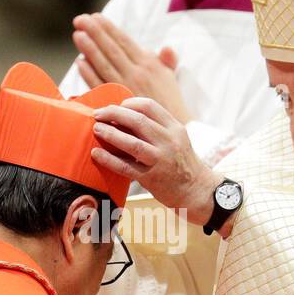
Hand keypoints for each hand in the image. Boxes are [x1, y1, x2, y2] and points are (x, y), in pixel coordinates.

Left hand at [73, 14, 191, 124]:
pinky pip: (102, 88)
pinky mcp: (118, 104)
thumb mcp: (172, 82)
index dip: (110, 29)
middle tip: (80, 19)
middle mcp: (138, 75)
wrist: (171, 138)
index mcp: (150, 66)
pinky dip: (90, 74)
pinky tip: (80, 63)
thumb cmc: (171, 107)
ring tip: (78, 35)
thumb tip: (165, 47)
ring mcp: (128, 90)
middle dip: (96, 33)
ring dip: (91, 49)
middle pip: (113, 50)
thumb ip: (167, 63)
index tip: (96, 17)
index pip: (126, 43)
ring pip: (106, 66)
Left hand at [92, 97, 219, 225]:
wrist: (197, 190)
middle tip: (98, 114)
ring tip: (96, 129)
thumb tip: (124, 116)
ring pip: (132, 143)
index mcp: (174, 128)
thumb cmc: (182, 163)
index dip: (128, 104)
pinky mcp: (152, 178)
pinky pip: (126, 167)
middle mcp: (169, 141)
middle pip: (138, 121)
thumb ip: (156, 127)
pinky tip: (97, 153)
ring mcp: (161, 160)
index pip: (149, 106)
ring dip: (110, 134)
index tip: (115, 106)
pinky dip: (109, 159)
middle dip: (114, 114)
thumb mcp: (176, 138)